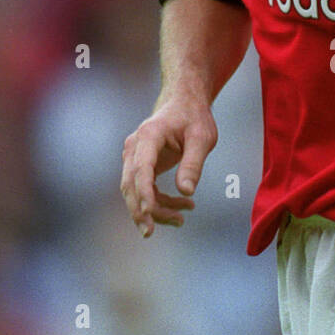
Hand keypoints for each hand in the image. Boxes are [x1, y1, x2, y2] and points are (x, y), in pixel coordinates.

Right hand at [121, 96, 217, 236]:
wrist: (184, 103)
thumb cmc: (194, 118)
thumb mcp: (203, 138)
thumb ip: (194, 164)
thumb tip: (187, 191)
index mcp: (149, 136)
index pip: (141, 169)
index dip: (143, 193)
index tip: (149, 214)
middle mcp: (135, 147)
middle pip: (131, 185)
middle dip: (142, 211)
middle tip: (155, 231)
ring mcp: (134, 157)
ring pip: (135, 191)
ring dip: (154, 210)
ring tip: (182, 219)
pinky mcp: (140, 165)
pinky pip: (144, 190)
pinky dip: (159, 202)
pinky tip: (183, 205)